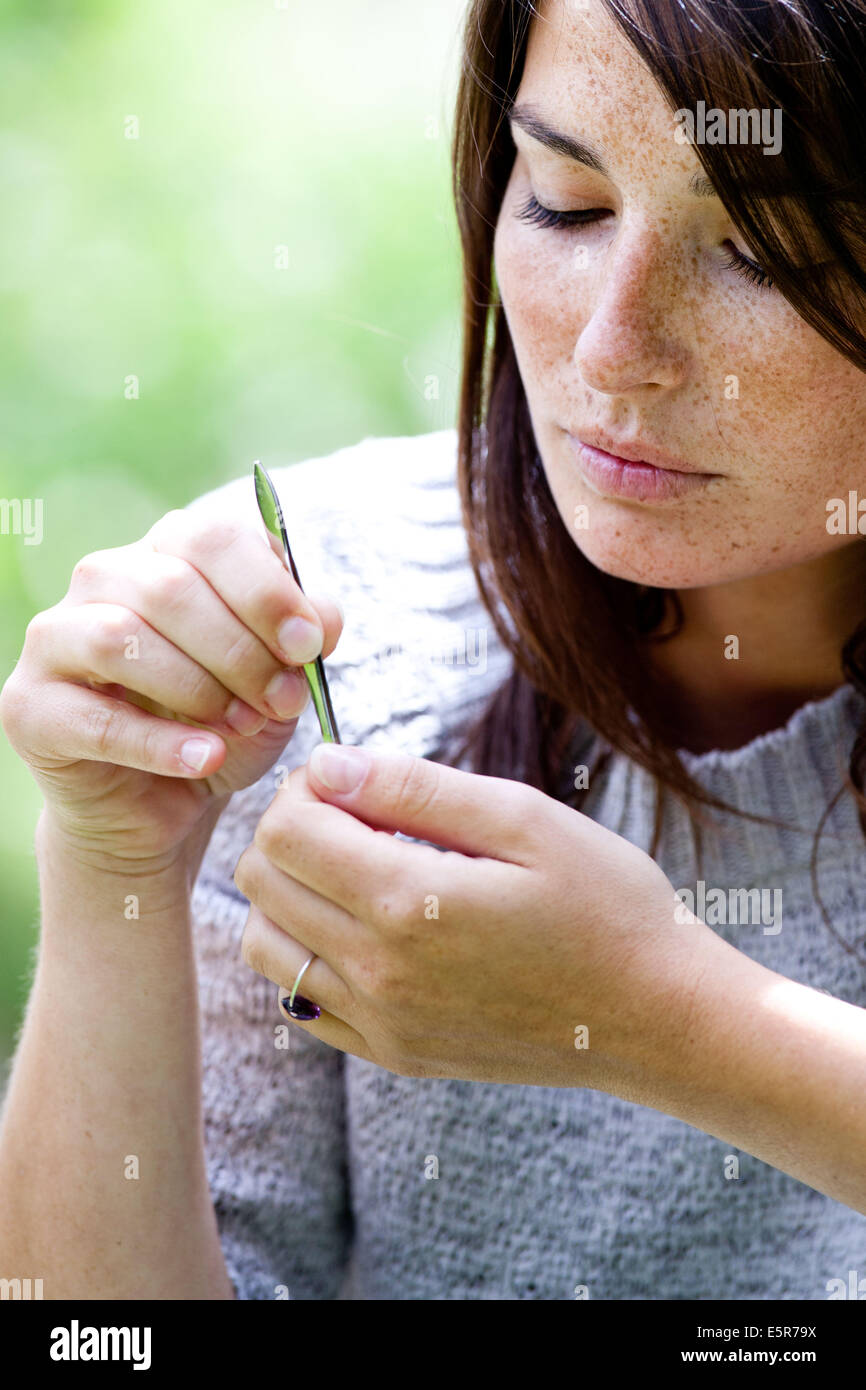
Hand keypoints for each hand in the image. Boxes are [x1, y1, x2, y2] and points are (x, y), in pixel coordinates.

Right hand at [0, 506, 342, 870]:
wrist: (164, 807)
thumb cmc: (220, 724)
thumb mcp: (278, 678)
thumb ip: (304, 636)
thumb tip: (321, 618)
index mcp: (162, 554)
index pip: (209, 537)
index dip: (266, 591)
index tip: (309, 646)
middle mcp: (100, 580)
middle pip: (170, 587)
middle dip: (240, 650)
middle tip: (281, 702)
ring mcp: (53, 640)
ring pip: (122, 638)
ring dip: (197, 688)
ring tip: (240, 726)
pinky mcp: (28, 707)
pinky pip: (97, 718)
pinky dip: (162, 743)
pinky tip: (207, 759)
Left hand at [234, 744, 714, 1090]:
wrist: (656, 1015)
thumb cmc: (606, 903)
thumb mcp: (523, 819)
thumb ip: (415, 788)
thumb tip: (330, 762)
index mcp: (409, 904)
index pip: (287, 831)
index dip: (305, 786)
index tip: (353, 776)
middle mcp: (379, 972)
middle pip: (263, 883)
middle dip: (292, 828)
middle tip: (356, 812)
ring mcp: (382, 1023)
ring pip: (265, 943)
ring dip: (290, 892)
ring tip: (358, 868)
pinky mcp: (393, 1054)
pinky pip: (300, 1000)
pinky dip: (307, 951)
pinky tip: (364, 926)